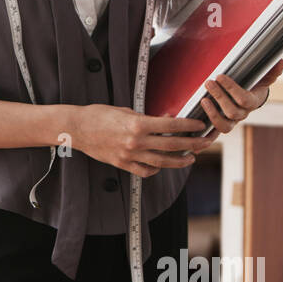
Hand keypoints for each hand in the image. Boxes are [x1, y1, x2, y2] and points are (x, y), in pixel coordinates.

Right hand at [71, 105, 216, 178]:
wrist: (77, 128)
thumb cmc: (99, 115)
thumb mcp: (125, 111)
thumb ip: (147, 117)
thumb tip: (167, 119)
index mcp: (137, 124)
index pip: (171, 126)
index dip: (189, 126)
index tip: (199, 125)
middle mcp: (136, 141)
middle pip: (172, 145)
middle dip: (192, 144)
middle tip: (205, 143)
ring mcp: (129, 155)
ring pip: (162, 162)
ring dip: (180, 161)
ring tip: (190, 158)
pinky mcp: (123, 164)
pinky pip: (145, 171)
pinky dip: (156, 170)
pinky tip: (162, 165)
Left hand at [199, 59, 282, 133]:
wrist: (250, 96)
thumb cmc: (255, 83)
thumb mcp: (264, 76)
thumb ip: (272, 70)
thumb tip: (282, 62)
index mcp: (253, 101)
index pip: (243, 99)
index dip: (231, 89)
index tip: (220, 76)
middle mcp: (243, 113)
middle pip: (232, 112)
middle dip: (219, 97)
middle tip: (208, 82)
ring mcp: (233, 121)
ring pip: (223, 125)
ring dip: (212, 113)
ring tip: (203, 99)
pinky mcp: (222, 124)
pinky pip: (216, 131)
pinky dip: (208, 125)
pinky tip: (200, 112)